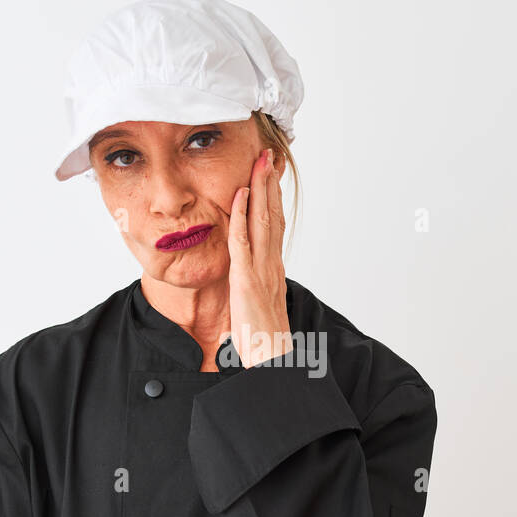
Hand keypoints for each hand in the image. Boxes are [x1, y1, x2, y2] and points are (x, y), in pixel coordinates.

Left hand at [226, 147, 291, 367]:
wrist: (273, 362)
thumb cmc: (265, 340)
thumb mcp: (259, 305)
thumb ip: (255, 287)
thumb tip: (248, 279)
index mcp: (274, 269)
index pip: (277, 225)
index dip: (275, 198)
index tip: (272, 174)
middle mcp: (272, 264)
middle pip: (274, 215)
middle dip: (270, 183)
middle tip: (268, 155)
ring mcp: (262, 271)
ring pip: (263, 221)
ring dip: (260, 189)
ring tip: (259, 163)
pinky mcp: (247, 281)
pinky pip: (243, 243)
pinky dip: (241, 218)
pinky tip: (239, 197)